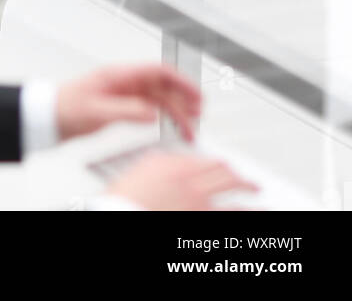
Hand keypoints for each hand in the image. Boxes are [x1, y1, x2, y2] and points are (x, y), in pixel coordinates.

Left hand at [57, 64, 200, 140]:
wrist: (48, 116)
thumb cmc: (65, 107)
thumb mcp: (96, 111)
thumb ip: (125, 111)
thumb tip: (152, 113)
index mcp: (119, 75)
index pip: (157, 71)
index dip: (180, 81)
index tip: (196, 95)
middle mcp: (124, 82)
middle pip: (162, 86)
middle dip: (183, 98)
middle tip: (199, 114)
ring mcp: (124, 94)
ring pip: (158, 100)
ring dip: (175, 112)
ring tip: (189, 128)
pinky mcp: (121, 107)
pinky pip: (148, 110)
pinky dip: (162, 119)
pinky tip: (169, 128)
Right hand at [108, 152, 259, 210]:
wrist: (119, 211)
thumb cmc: (125, 197)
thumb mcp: (143, 168)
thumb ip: (165, 161)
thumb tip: (179, 160)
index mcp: (177, 165)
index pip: (211, 162)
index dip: (224, 166)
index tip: (229, 170)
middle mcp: (191, 183)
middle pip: (225, 178)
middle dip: (242, 181)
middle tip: (252, 186)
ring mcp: (198, 205)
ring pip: (234, 201)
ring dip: (252, 202)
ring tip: (262, 205)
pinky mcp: (200, 220)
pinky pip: (229, 218)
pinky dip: (242, 216)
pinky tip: (249, 215)